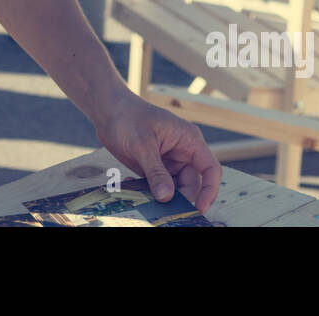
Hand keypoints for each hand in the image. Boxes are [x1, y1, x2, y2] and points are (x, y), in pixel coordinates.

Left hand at [93, 91, 221, 212]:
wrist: (108, 111)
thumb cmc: (128, 117)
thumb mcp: (143, 145)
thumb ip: (156, 172)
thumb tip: (166, 197)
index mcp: (189, 140)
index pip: (210, 168)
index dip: (210, 190)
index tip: (200, 207)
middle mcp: (183, 152)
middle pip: (192, 183)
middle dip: (180, 197)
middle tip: (165, 207)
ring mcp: (169, 161)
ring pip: (175, 188)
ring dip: (164, 196)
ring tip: (146, 197)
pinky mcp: (155, 168)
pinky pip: (159, 187)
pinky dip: (151, 192)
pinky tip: (136, 188)